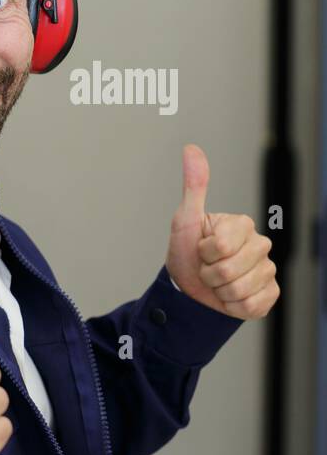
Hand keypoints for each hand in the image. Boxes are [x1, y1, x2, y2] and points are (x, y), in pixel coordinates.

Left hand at [165, 144, 278, 318]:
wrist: (189, 291)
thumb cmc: (187, 254)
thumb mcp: (185, 220)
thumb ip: (194, 186)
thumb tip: (191, 148)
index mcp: (242, 225)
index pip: (220, 245)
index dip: (203, 252)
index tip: (201, 250)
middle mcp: (260, 245)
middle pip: (230, 268)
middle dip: (209, 274)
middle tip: (206, 269)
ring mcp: (267, 270)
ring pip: (240, 289)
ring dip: (219, 291)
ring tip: (216, 284)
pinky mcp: (270, 294)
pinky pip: (251, 305)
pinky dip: (233, 306)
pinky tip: (228, 298)